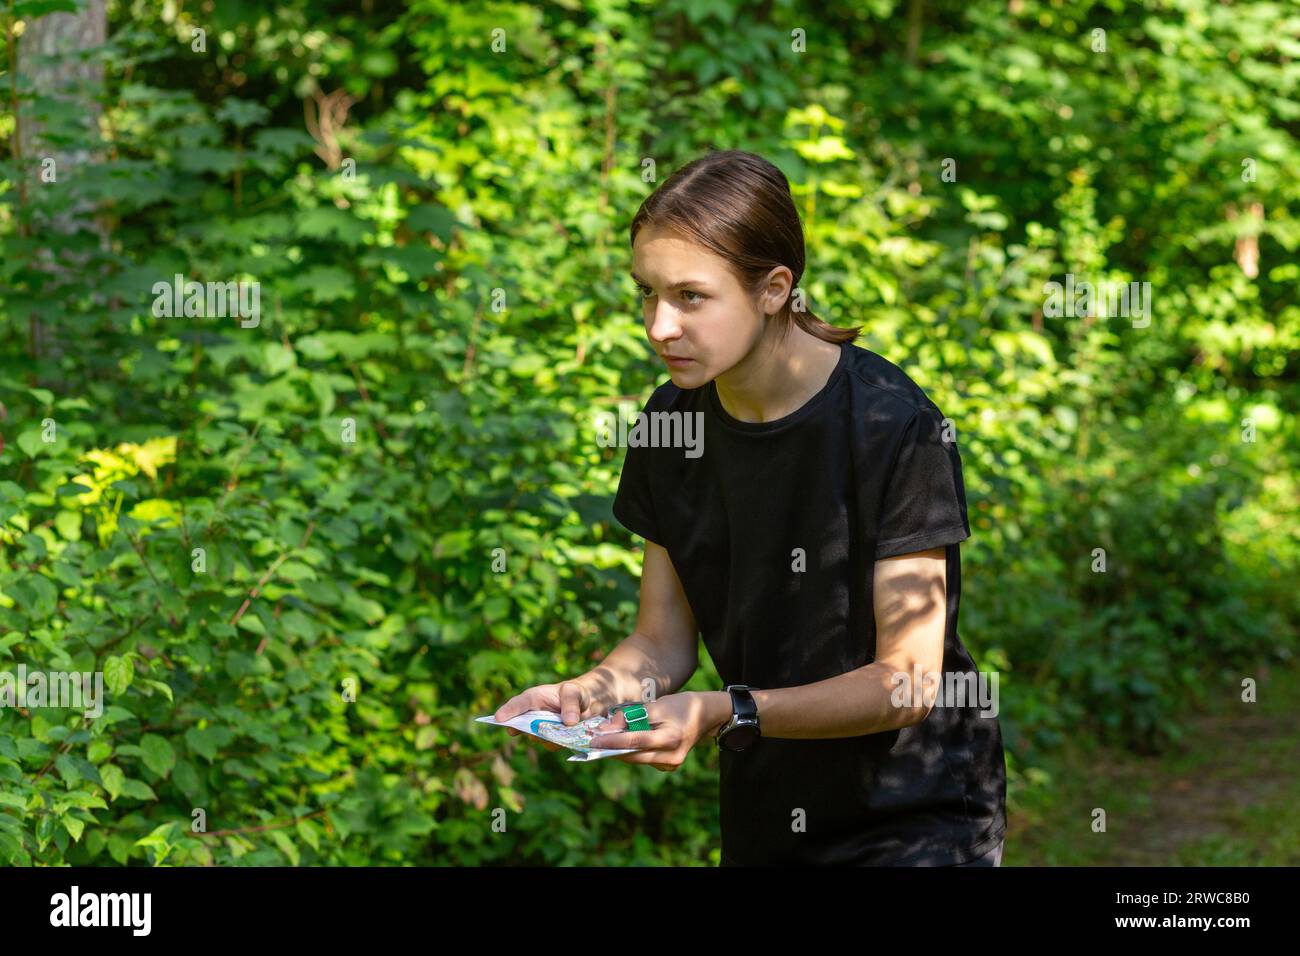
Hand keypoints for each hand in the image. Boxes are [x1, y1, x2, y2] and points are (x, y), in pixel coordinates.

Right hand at [493, 680, 607, 752]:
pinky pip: (552, 745)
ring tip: (565, 726)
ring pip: (537, 738)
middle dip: (528, 729)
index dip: (507, 712)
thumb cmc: (576, 693)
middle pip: (522, 726)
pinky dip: (560, 742)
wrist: (589, 704)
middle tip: (538, 729)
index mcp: (533, 698)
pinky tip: (570, 733)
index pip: (517, 704)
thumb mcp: (574, 693)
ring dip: (548, 736)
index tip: (498, 719)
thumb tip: (569, 723)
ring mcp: (541, 728)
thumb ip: (570, 705)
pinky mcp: (551, 739)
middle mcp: (533, 715)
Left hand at [588, 692, 724, 771]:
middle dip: (610, 749)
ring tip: (600, 741)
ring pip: (637, 758)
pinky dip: (631, 751)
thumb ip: (632, 716)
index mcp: (670, 739)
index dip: (611, 740)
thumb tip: (607, 727)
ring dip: (619, 750)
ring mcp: (670, 764)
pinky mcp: (668, 765)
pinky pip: (644, 759)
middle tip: (589, 742)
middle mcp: (670, 757)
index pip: (634, 742)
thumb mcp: (658, 705)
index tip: (592, 739)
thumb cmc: (682, 706)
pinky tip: (619, 744)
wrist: (706, 715)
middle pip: (633, 755)